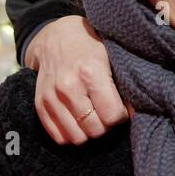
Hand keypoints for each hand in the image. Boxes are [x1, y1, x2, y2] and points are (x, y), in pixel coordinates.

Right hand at [26, 15, 132, 144]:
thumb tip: (134, 113)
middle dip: (106, 125)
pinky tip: (79, 120)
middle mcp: (68, 86)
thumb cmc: (91, 47)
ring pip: (77, 138)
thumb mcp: (112, 58)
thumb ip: (123, 85)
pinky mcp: (39, 105)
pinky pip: (58, 137)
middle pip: (95, 130)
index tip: (122, 109)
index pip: (111, 115)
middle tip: (107, 113)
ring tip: (94, 117)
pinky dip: (71, 134)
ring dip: (88, 132)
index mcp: (90, 72)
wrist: (56, 37)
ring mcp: (51, 97)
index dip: (121, 116)